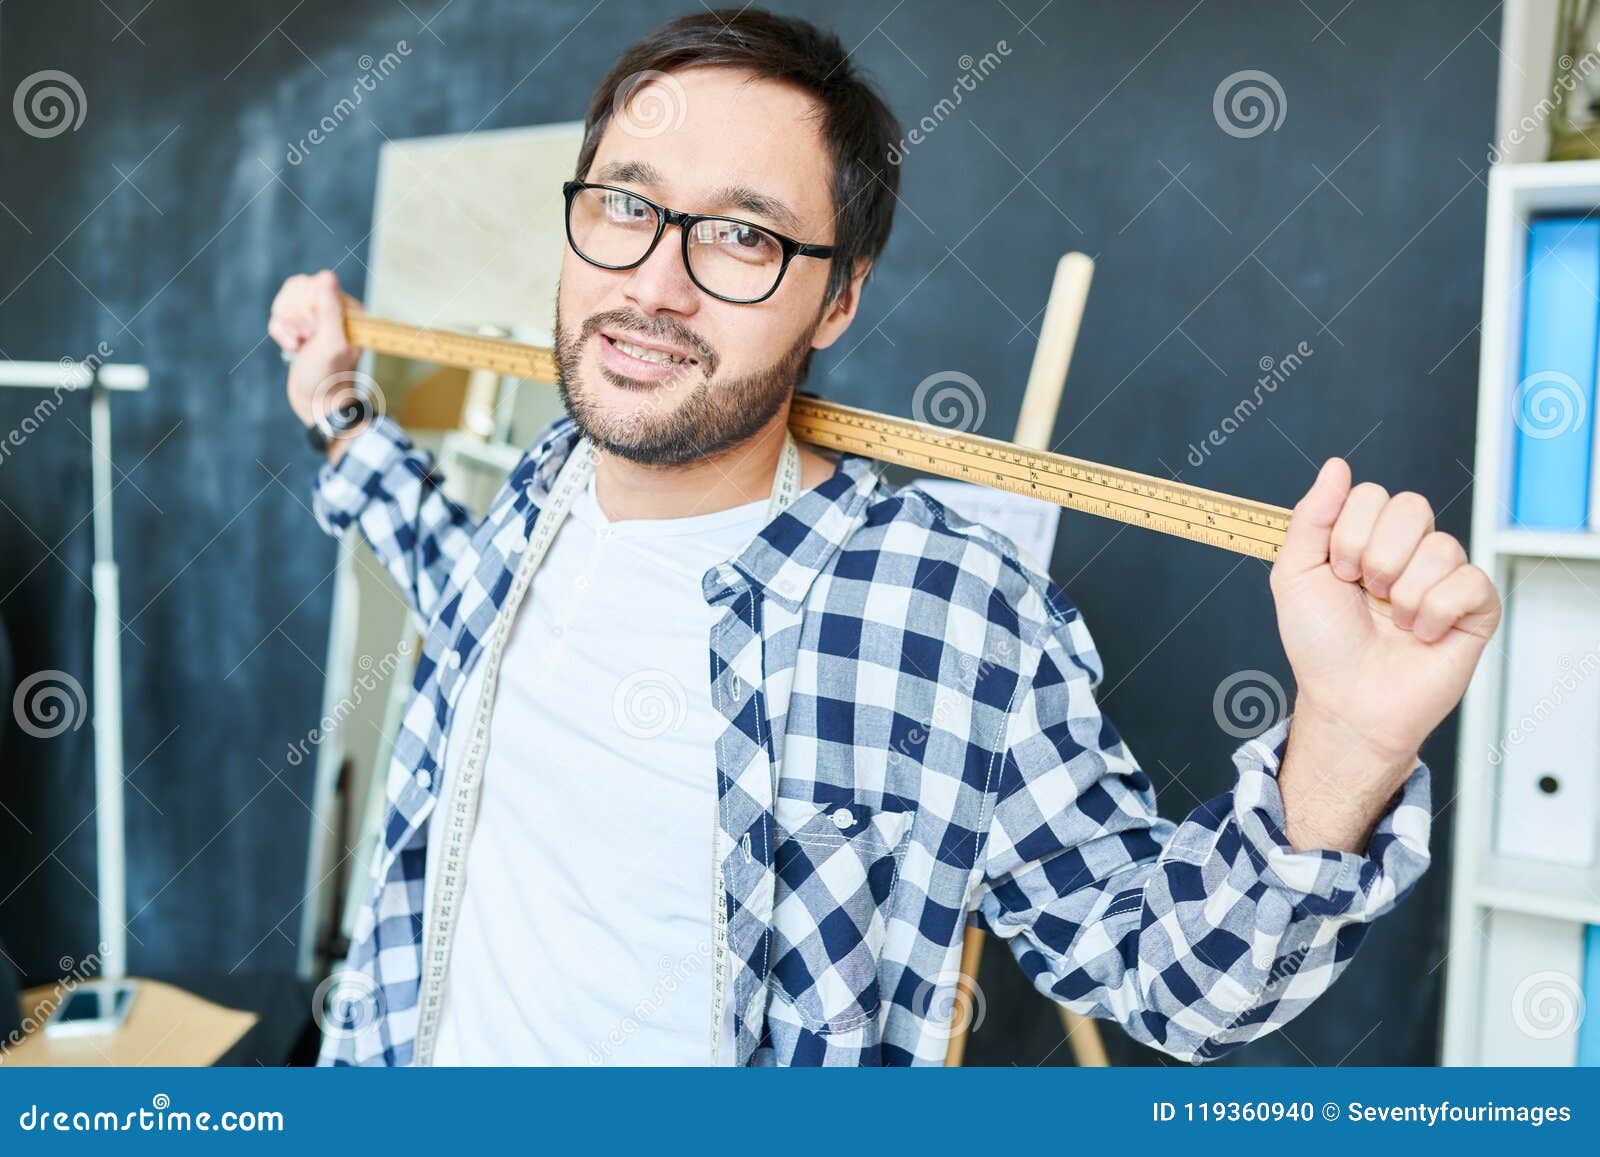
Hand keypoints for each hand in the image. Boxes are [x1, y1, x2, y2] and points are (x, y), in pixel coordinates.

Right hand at [267, 270, 364, 456]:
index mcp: (349, 310)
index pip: (318, 282)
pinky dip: (279, 331)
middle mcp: (334, 310)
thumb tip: (326, 276)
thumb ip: (329, 309)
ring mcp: (316, 318)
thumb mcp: (331, 343)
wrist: (317, 402)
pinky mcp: (300, 327)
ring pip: (286, 300)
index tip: (314, 331)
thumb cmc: (328, 376)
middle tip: (307, 340)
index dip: (308, 305)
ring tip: (298, 344)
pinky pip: (279, 314)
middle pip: (299, 289)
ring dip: (286, 324)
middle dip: (295, 317)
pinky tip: (291, 347)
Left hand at [1268, 458, 1500, 844]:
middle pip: (1412, 507)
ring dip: (1404, 593)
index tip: (1337, 572)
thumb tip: (1336, 466)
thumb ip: (1312, 516)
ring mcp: (1444, 578)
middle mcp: (1408, 552)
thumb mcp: (1295, 574)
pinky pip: (1470, 582)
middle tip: (1366, 594)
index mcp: (1366, 538)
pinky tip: (1421, 634)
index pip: (1373, 494)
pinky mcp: (1475, 608)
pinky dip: (1436, 612)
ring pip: (1441, 546)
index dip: (1349, 532)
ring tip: (1392, 621)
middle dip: (1376, 556)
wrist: (1347, 701)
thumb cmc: (1321, 645)